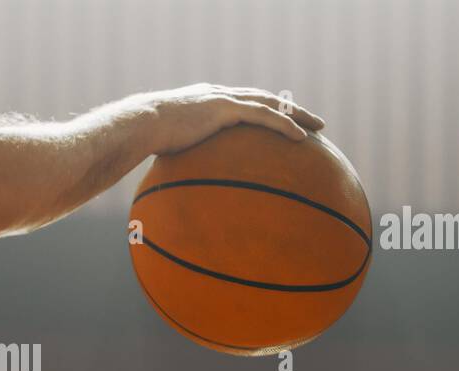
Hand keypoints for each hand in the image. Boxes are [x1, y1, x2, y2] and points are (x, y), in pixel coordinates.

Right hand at [146, 83, 325, 154]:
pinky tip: (300, 137)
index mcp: (207, 102)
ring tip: (318, 127)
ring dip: (297, 115)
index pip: (245, 103)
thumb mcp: (168, 148)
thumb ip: (183, 161)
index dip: (267, 112)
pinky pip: (263, 116)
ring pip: (271, 104)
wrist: (140, 124)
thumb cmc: (147, 140)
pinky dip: (284, 125)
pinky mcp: (225, 108)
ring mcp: (223, 99)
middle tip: (312, 121)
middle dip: (291, 109)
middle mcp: (219, 95)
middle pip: (265, 100)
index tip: (284, 123)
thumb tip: (182, 188)